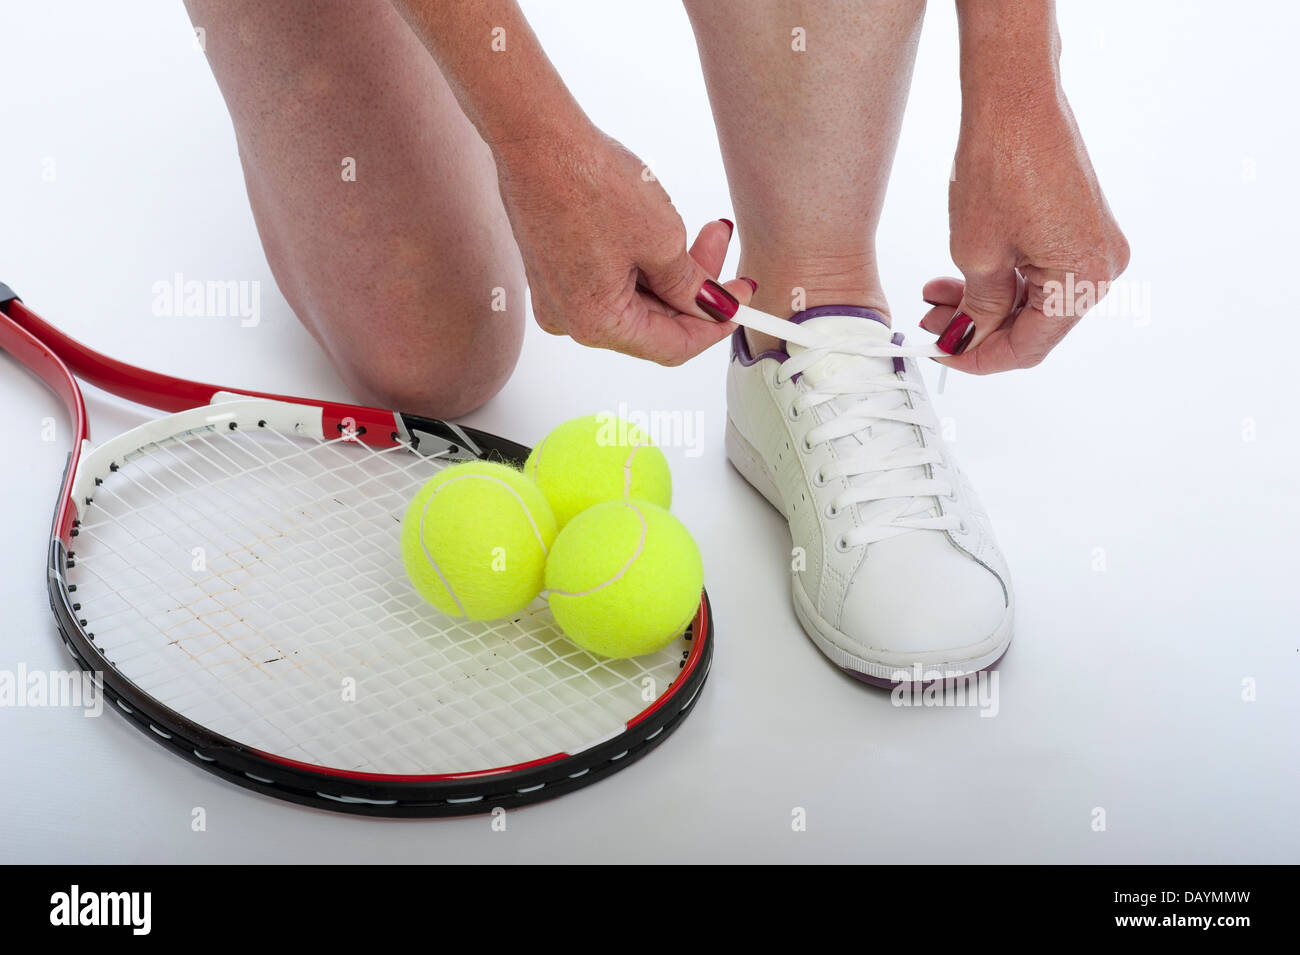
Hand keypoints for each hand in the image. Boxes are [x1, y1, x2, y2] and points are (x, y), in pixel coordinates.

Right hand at [494, 129, 751, 364]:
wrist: (535, 137)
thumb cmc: (586, 181)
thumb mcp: (661, 238)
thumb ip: (691, 285)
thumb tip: (712, 306)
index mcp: (596, 323)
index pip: (673, 347)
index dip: (714, 325)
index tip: (740, 302)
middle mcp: (571, 320)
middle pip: (653, 323)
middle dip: (694, 290)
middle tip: (722, 251)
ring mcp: (558, 296)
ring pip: (635, 300)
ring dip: (672, 272)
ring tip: (702, 230)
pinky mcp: (554, 271)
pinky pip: (610, 281)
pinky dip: (642, 264)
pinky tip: (663, 232)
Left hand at [922, 96, 1129, 372]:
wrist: (1014, 100)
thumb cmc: (1002, 164)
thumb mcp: (977, 254)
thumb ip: (978, 310)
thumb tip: (968, 339)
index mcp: (1084, 279)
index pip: (1028, 347)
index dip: (979, 358)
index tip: (942, 355)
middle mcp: (1101, 266)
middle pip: (1032, 326)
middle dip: (978, 329)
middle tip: (931, 327)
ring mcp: (1094, 245)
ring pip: (1031, 300)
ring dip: (983, 306)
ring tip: (935, 301)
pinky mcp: (1080, 227)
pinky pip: (1038, 272)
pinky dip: (1000, 280)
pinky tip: (958, 281)